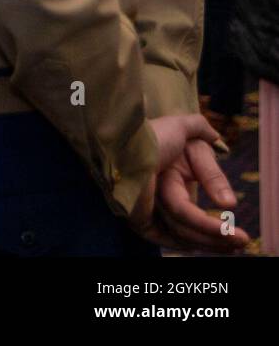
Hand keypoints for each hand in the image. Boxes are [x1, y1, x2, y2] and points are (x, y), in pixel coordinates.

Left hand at [132, 114, 249, 252]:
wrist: (126, 144)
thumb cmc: (150, 135)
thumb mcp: (179, 128)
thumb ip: (197, 128)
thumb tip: (217, 138)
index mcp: (167, 181)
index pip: (192, 210)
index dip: (215, 222)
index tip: (240, 234)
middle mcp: (157, 198)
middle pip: (191, 224)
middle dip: (218, 234)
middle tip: (243, 241)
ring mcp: (148, 211)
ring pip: (184, 231)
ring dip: (212, 236)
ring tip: (236, 240)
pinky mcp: (139, 220)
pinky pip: (169, 237)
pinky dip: (193, 242)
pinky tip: (218, 241)